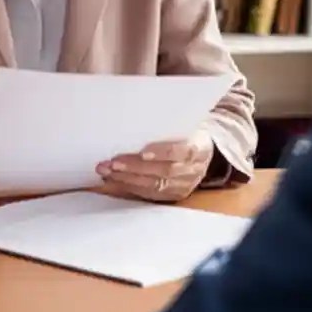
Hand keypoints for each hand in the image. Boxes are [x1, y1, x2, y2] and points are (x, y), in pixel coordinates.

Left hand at [97, 129, 214, 202]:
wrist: (204, 154)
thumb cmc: (187, 134)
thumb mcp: (184, 125)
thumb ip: (166, 125)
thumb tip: (134, 115)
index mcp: (199, 149)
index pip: (182, 152)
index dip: (163, 153)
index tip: (143, 152)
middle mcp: (193, 170)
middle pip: (164, 171)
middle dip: (135, 168)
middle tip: (112, 163)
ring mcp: (183, 186)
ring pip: (154, 186)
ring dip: (127, 179)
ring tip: (107, 172)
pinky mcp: (173, 196)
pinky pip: (149, 195)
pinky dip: (129, 188)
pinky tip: (113, 182)